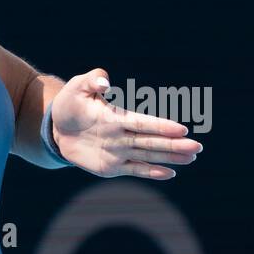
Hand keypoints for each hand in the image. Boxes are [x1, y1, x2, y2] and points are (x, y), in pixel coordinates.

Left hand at [50, 70, 202, 179]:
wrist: (56, 128)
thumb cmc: (70, 104)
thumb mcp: (77, 87)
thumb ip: (92, 80)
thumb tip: (105, 82)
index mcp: (118, 117)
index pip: (143, 123)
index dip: (161, 127)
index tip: (182, 129)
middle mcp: (123, 135)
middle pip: (152, 141)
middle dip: (174, 145)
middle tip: (197, 147)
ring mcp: (119, 152)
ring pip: (148, 156)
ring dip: (169, 158)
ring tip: (191, 158)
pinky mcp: (110, 167)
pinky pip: (133, 170)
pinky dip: (150, 172)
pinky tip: (169, 173)